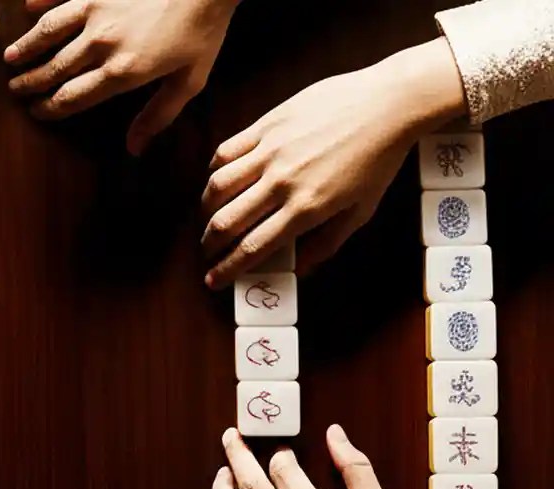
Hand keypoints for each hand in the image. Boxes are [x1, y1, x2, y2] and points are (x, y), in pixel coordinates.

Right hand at [5, 0, 236, 153]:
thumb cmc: (204, 29)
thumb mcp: (189, 80)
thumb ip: (158, 115)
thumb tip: (134, 149)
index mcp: (121, 72)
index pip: (72, 98)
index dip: (50, 108)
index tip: (36, 111)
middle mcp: (100, 43)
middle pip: (54, 69)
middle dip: (31, 82)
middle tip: (15, 89)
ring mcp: (94, 9)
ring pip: (48, 32)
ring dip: (26, 47)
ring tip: (11, 57)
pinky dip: (40, 1)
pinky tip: (28, 7)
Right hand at [201, 38, 467, 286]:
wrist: (389, 103)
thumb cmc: (380, 158)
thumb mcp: (362, 210)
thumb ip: (328, 242)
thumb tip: (299, 268)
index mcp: (306, 208)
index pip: (253, 247)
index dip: (226, 269)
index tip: (213, 280)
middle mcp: (281, 182)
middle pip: (226, 222)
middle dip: (209, 244)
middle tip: (207, 251)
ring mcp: (270, 151)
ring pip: (218, 187)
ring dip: (204, 209)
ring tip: (207, 218)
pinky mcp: (266, 125)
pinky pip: (226, 151)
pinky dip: (214, 170)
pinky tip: (217, 179)